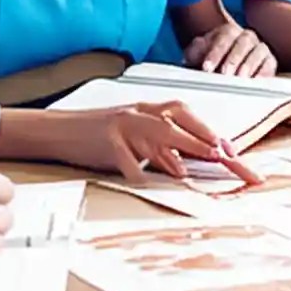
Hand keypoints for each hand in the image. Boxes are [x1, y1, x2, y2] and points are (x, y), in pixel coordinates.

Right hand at [59, 102, 262, 184]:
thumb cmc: (96, 137)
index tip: (234, 154)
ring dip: (186, 143)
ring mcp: (122, 124)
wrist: (57, 131)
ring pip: (159, 130)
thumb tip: (189, 164)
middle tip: (231, 157)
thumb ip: (158, 147)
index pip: (186, 116)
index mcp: (147, 110)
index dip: (212, 133)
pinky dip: (140, 170)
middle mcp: (138, 113)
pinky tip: (151, 179)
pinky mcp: (105, 140)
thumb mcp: (131, 138)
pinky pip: (127, 158)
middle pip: (179, 118)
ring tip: (209, 156)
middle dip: (207, 136)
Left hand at [184, 24, 276, 76]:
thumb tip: (187, 58)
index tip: (207, 68)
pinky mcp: (270, 62)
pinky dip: (264, 72)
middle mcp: (247, 37)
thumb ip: (194, 53)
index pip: (223, 39)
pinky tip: (255, 81)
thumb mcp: (198, 55)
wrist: (226, 66)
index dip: (215, 53)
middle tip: (224, 74)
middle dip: (232, 59)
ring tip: (239, 79)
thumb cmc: (211, 60)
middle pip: (242, 43)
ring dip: (248, 65)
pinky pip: (269, 65)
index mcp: (228, 31)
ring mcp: (260, 48)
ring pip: (258, 52)